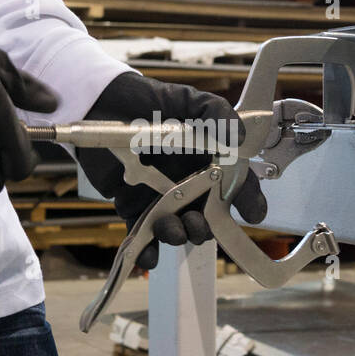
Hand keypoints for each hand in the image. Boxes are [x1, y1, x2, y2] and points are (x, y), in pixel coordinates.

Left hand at [76, 73, 266, 269]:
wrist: (102, 103)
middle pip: (208, 214)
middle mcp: (188, 182)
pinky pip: (142, 235)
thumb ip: (215, 113)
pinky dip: (146, 251)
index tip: (253, 212)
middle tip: (199, 222)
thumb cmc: (147, 100)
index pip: (235, 183)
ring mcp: (160, 197)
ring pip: (178, 227)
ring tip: (173, 229)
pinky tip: (148, 256)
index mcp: (207, 159)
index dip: (247, 199)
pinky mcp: (132, 205)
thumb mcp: (187, 100)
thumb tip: (239, 138)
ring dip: (179, 236)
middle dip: (207, 226)